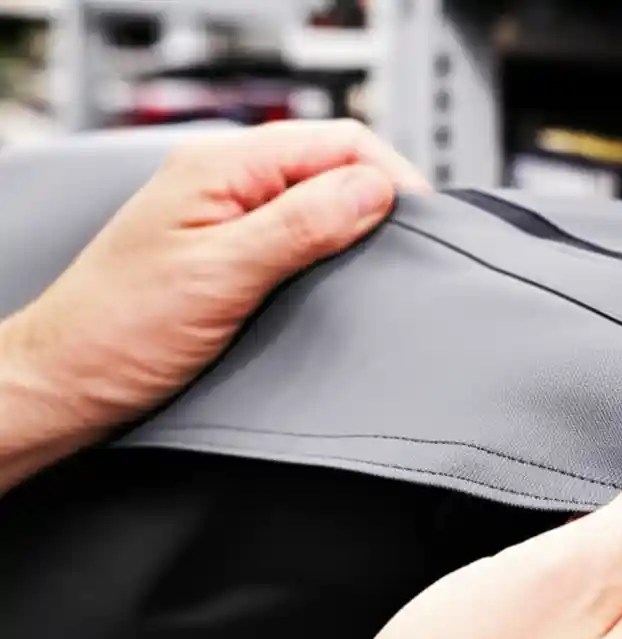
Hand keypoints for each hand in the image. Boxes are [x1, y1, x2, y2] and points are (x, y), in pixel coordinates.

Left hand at [0, 119, 427, 489]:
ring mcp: (230, 213)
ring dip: (355, 231)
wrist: (69, 382)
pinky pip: (301, 233)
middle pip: (335, 167)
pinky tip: (337, 282)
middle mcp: (227, 179)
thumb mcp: (221, 275)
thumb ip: (300, 225)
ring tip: (374, 271)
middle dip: (378, 204)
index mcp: (222, 165)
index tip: (421, 226)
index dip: (391, 177)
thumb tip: (374, 188)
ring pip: (322, 201)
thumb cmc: (118, 332)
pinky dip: (330, 252)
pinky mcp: (232, 249)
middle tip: (405, 255)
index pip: (339, 141)